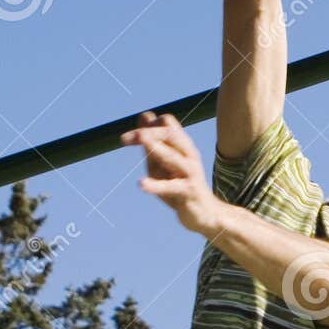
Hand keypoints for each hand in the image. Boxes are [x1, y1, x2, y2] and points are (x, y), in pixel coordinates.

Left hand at [120, 112, 222, 237]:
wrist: (204, 214)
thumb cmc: (180, 186)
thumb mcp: (162, 162)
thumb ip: (153, 141)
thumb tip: (144, 115)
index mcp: (183, 146)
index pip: (167, 124)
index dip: (148, 125)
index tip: (128, 138)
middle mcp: (189, 155)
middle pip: (170, 134)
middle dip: (147, 133)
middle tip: (124, 139)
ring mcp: (190, 172)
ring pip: (172, 156)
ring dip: (155, 147)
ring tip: (141, 139)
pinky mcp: (188, 192)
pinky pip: (171, 187)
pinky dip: (156, 185)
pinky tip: (142, 184)